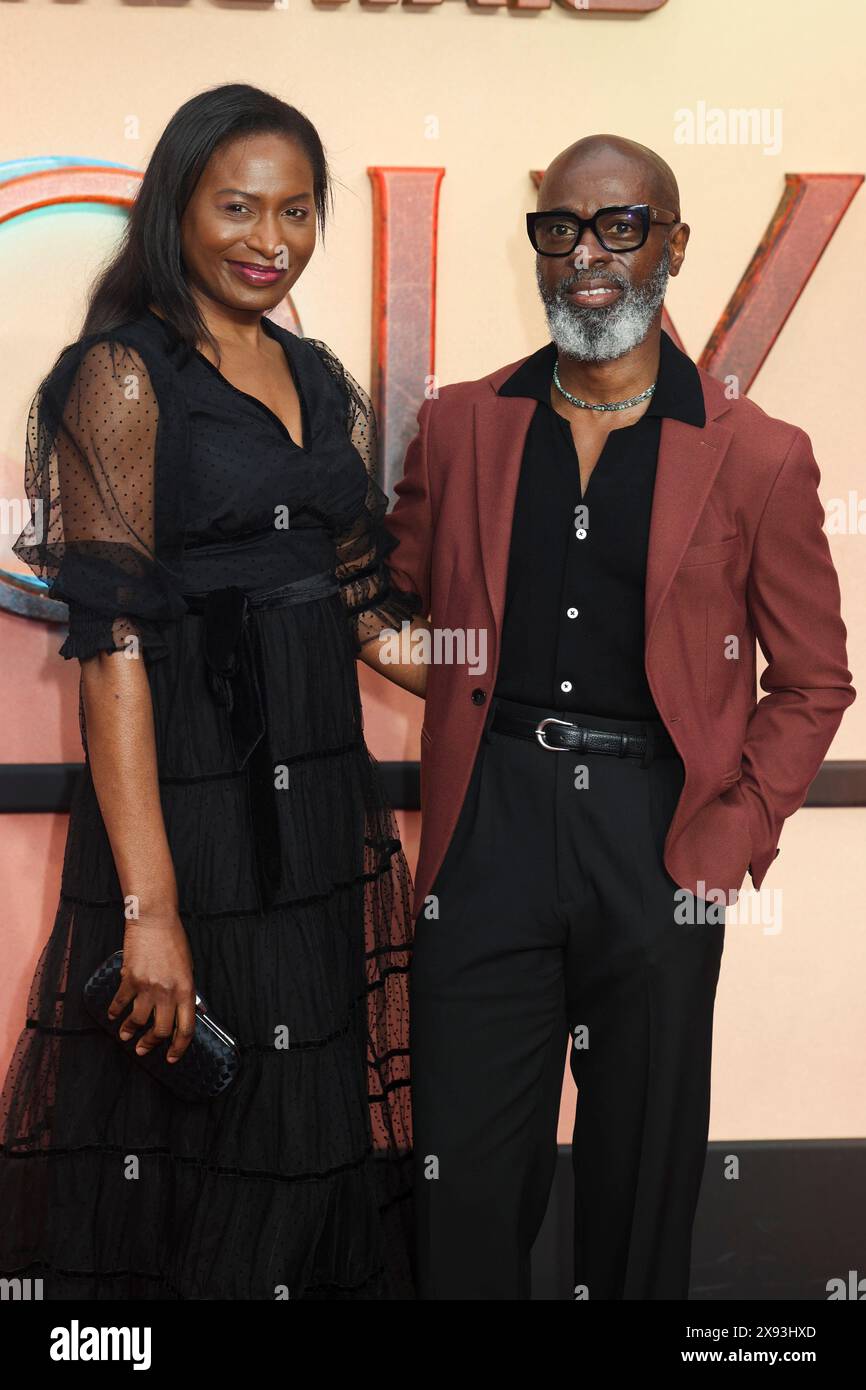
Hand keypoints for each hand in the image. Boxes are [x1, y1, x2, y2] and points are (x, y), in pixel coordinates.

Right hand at [107, 909, 195, 1063]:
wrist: (154, 920)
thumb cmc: (174, 941)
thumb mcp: (188, 967)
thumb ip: (185, 990)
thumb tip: (184, 1010)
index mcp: (186, 990)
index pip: (186, 1028)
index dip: (179, 1047)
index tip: (172, 1056)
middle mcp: (168, 992)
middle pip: (160, 1030)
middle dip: (151, 1043)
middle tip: (144, 1049)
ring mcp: (147, 987)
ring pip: (137, 1020)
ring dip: (130, 1031)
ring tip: (126, 1035)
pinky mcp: (129, 980)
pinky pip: (120, 1002)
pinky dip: (115, 1012)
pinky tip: (112, 1015)